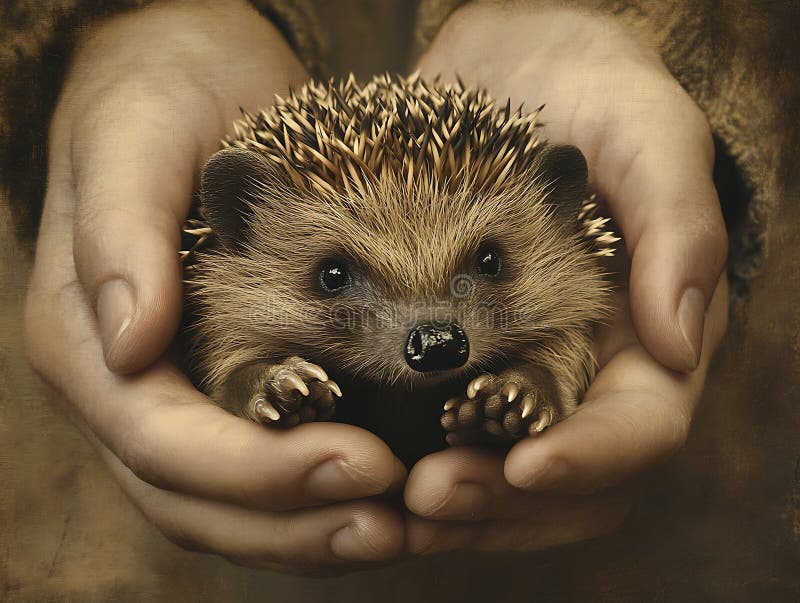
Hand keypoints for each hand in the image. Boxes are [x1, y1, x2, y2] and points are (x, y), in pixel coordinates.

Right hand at [25, 0, 404, 574]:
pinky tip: (388, 494)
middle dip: (293, 521)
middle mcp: (129, 385)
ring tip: (400, 530)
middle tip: (392, 520)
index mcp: (87, 340)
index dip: (255, 471)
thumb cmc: (159, 93)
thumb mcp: (133, 134)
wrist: (199, 78)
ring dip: (311, 531)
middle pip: (195, 497)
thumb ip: (120, 231)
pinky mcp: (233, 382)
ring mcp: (182, 392)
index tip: (360, 462)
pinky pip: (266, 467)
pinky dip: (321, 497)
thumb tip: (129, 340)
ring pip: (230, 505)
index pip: (160, 440)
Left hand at [407, 4, 729, 551]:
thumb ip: (677, 226)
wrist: (508, 76)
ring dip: (452, 506)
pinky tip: (359, 464)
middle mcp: (582, 372)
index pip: (638, 429)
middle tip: (430, 495)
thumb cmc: (589, 97)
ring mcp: (518, 375)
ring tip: (388, 505)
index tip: (527, 465)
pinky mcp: (456, 366)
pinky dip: (407, 465)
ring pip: (502, 479)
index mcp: (641, 337)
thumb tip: (681, 339)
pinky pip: (440, 441)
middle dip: (503, 499)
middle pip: (566, 481)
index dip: (589, 459)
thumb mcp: (646, 133)